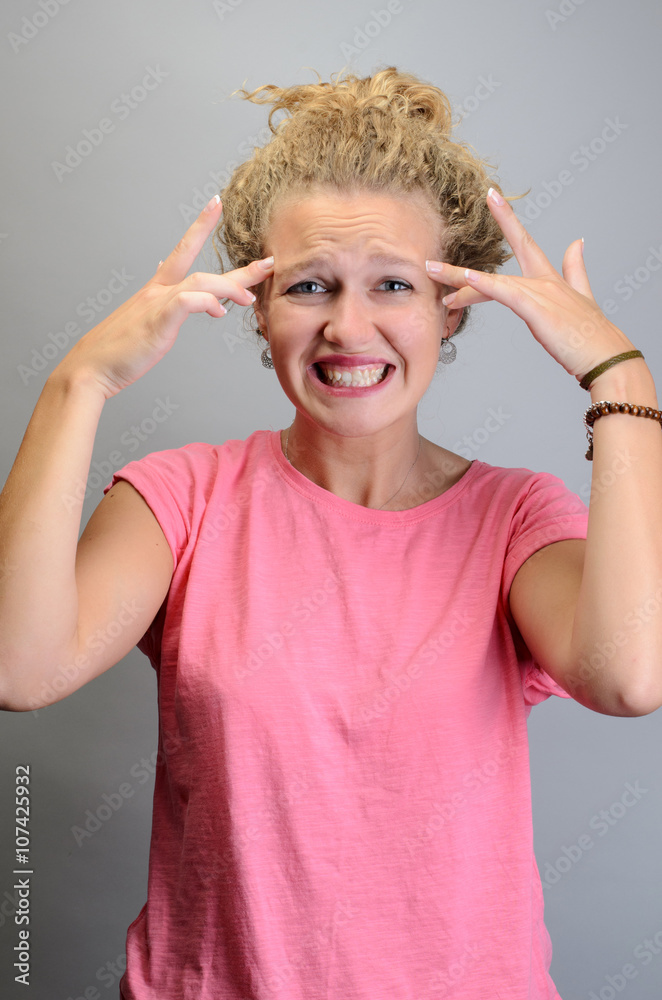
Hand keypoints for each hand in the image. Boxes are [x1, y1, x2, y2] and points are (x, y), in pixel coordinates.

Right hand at [52, 196, 274, 398]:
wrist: (91, 367)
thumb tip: (167, 281)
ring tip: (250, 300)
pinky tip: (220, 313)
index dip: (200, 226)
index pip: (182, 250)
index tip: (216, 206)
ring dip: (231, 288)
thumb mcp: (144, 319)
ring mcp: (157, 303)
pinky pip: (189, 301)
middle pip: (201, 264)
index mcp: (156, 288)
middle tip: (268, 261)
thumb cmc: (119, 349)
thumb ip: (159, 301)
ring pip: (202, 281)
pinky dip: (208, 302)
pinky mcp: (159, 320)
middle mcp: (157, 289)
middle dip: (239, 265)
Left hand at [426, 188, 636, 382]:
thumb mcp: (581, 296)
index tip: (492, 197)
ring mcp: (540, 293)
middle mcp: (543, 281)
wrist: (605, 354)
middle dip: (482, 241)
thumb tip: (577, 242)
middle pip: (504, 259)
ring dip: (458, 278)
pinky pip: (504, 293)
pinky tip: (465, 279)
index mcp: (550, 278)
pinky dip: (483, 285)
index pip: (524, 242)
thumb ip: (575, 268)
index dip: (507, 219)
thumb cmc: (590, 334)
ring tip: (431, 271)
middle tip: (454, 234)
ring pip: (491, 281)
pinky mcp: (536, 309)